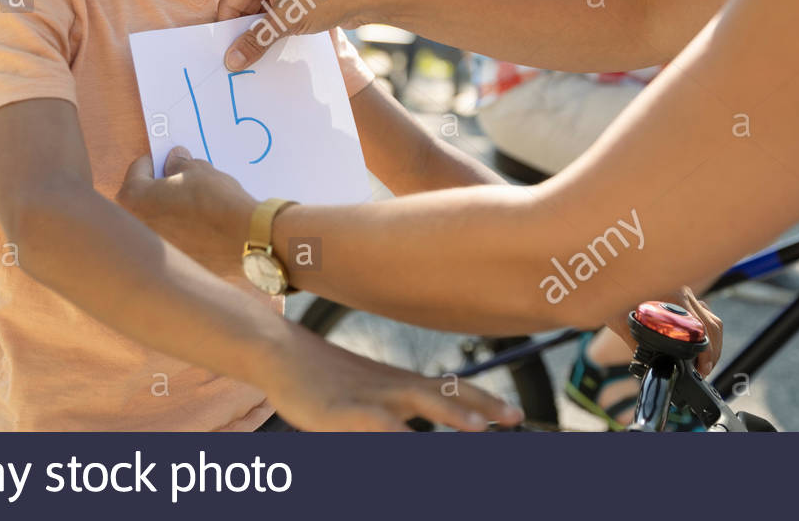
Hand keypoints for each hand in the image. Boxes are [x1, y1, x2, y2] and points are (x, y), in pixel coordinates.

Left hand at [117, 147, 254, 275]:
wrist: (243, 239)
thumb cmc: (216, 201)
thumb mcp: (198, 170)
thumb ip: (179, 164)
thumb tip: (174, 160)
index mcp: (134, 199)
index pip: (137, 171)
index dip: (155, 160)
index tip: (168, 159)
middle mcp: (135, 226)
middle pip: (142, 198)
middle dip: (158, 187)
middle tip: (179, 180)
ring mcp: (152, 247)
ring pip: (156, 221)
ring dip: (168, 210)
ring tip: (192, 203)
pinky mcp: (170, 262)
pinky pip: (171, 240)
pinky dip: (180, 231)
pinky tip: (200, 226)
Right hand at [215, 0, 366, 69]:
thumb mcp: (287, 21)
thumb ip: (256, 40)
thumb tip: (231, 61)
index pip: (229, 3)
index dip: (227, 31)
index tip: (227, 58)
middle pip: (242, 9)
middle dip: (244, 34)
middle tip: (241, 64)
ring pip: (258, 15)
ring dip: (260, 34)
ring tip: (258, 59)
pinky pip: (273, 15)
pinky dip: (273, 30)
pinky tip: (274, 48)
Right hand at [262, 326, 524, 431]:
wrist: (282, 353)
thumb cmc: (325, 380)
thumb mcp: (367, 397)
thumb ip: (393, 417)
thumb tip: (411, 435)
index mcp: (402, 385)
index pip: (453, 389)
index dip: (485, 401)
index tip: (516, 414)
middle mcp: (394, 387)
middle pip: (446, 392)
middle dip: (481, 406)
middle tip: (514, 418)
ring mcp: (371, 397)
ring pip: (417, 403)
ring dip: (450, 413)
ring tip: (479, 427)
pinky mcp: (343, 411)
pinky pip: (375, 425)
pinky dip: (395, 437)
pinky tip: (407, 445)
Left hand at [605, 286, 723, 376]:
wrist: (604, 266)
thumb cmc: (607, 288)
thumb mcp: (620, 320)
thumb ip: (636, 342)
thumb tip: (647, 366)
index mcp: (671, 295)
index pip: (701, 327)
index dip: (707, 351)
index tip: (702, 368)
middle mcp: (681, 289)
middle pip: (712, 323)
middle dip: (713, 350)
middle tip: (703, 370)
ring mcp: (682, 288)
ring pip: (709, 316)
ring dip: (711, 339)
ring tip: (702, 361)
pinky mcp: (678, 289)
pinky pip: (700, 309)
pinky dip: (703, 327)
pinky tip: (694, 341)